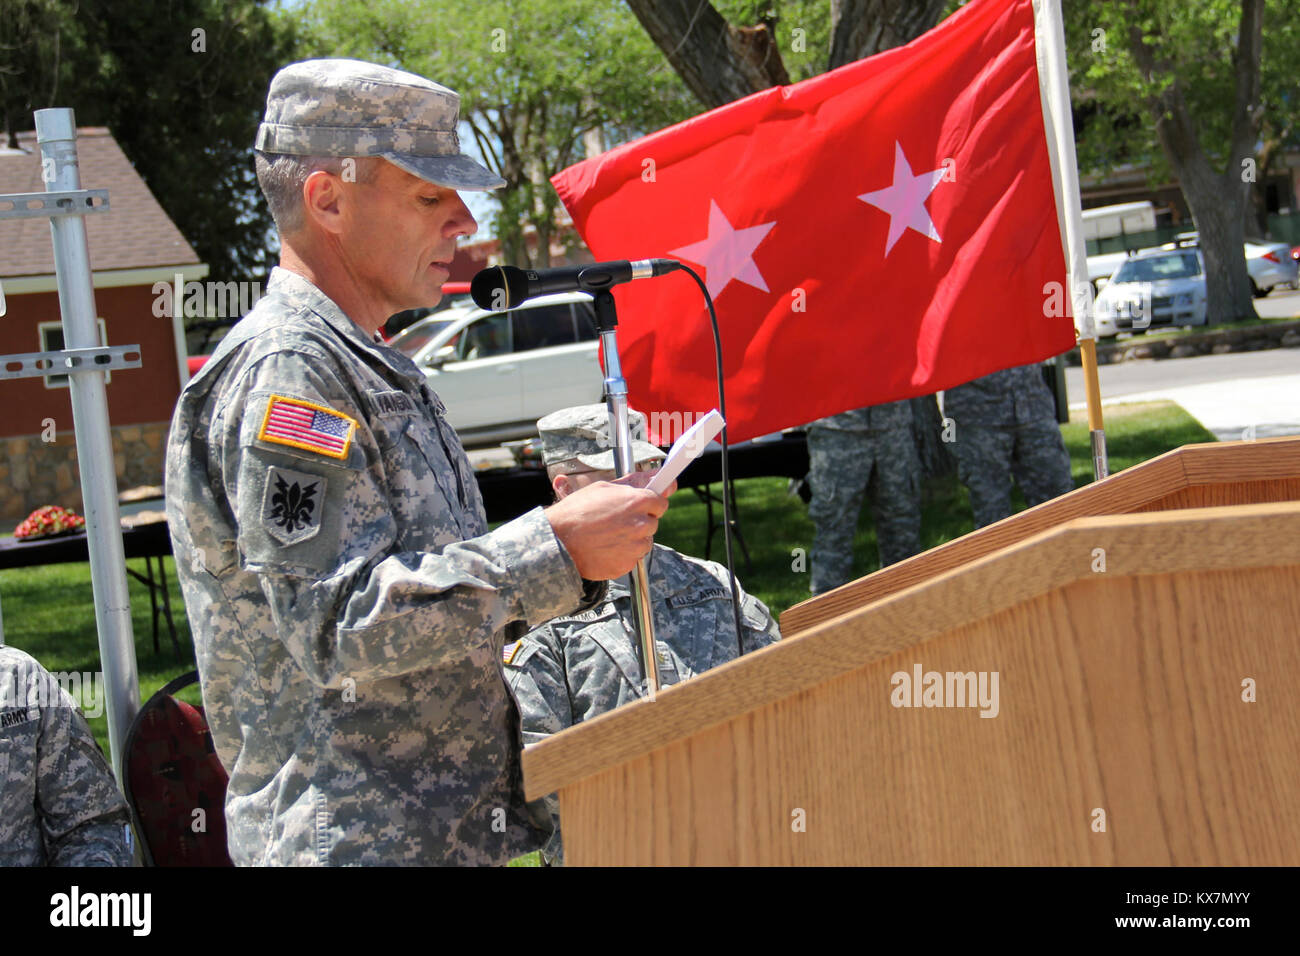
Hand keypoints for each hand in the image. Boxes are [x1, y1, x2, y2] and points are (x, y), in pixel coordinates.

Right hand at [545, 471, 674, 579]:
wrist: (558, 540)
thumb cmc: (577, 511)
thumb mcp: (603, 488)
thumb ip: (633, 484)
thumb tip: (656, 478)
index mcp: (637, 502)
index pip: (661, 503)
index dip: (650, 504)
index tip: (641, 507)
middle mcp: (641, 525)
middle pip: (652, 523)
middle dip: (639, 522)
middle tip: (616, 522)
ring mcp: (635, 547)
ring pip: (644, 543)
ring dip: (632, 540)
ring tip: (608, 536)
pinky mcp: (627, 565)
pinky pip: (632, 559)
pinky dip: (622, 555)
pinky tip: (605, 548)